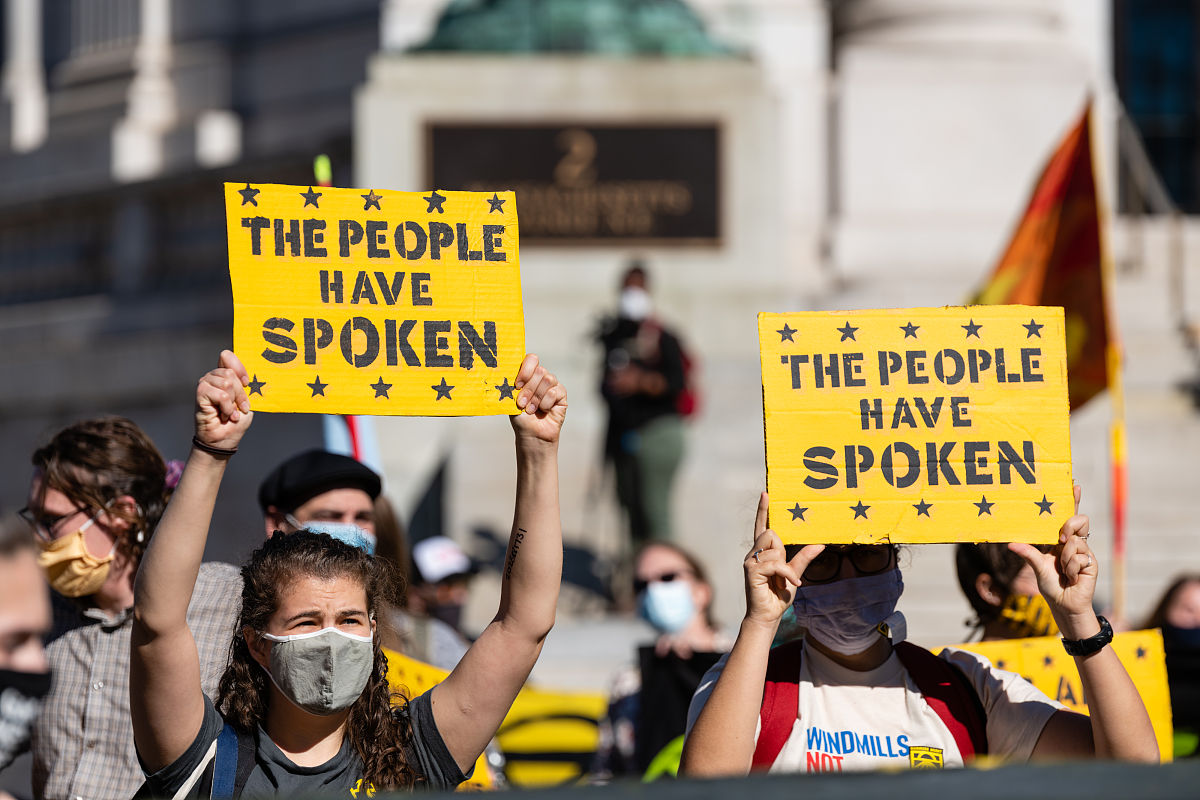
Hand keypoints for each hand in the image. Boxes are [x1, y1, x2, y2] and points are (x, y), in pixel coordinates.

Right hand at [194, 350, 252, 450]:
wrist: (223, 440)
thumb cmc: (234, 422)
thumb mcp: (245, 401)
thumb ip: (245, 386)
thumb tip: (249, 375)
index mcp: (223, 376)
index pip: (227, 356)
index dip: (239, 367)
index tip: (247, 383)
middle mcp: (212, 377)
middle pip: (231, 373)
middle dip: (240, 393)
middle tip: (240, 408)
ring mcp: (205, 384)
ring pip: (227, 383)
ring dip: (233, 402)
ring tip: (230, 413)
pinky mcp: (200, 394)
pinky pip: (221, 394)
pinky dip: (227, 407)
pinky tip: (224, 415)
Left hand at [510, 354, 566, 445]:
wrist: (531, 434)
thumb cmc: (520, 416)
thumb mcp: (511, 399)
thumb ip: (511, 384)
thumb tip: (507, 372)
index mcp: (529, 374)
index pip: (531, 359)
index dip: (525, 370)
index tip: (517, 385)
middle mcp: (541, 377)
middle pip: (539, 370)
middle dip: (529, 389)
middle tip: (522, 403)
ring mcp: (553, 385)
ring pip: (548, 380)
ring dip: (536, 397)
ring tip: (531, 409)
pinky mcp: (561, 394)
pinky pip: (554, 392)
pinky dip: (545, 403)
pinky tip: (543, 410)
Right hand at [744, 492, 824, 626]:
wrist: (768, 615)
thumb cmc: (778, 595)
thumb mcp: (795, 573)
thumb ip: (804, 558)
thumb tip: (820, 544)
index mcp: (763, 551)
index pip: (763, 525)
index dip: (763, 510)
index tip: (766, 493)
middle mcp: (754, 553)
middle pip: (771, 533)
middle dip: (783, 550)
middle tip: (784, 571)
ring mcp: (750, 561)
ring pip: (774, 547)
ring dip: (785, 566)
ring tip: (782, 581)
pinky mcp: (751, 570)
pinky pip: (775, 563)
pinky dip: (786, 574)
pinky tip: (789, 584)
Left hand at [1009, 485, 1097, 637]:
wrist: (1064, 605)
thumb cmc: (1051, 585)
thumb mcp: (1037, 566)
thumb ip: (1028, 553)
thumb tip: (1010, 543)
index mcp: (1060, 539)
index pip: (1067, 516)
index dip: (1072, 500)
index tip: (1073, 484)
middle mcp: (1073, 542)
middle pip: (1078, 520)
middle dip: (1069, 525)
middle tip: (1060, 538)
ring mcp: (1084, 552)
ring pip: (1076, 541)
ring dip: (1065, 558)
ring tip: (1063, 571)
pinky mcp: (1091, 563)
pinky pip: (1080, 557)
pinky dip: (1071, 568)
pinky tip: (1071, 578)